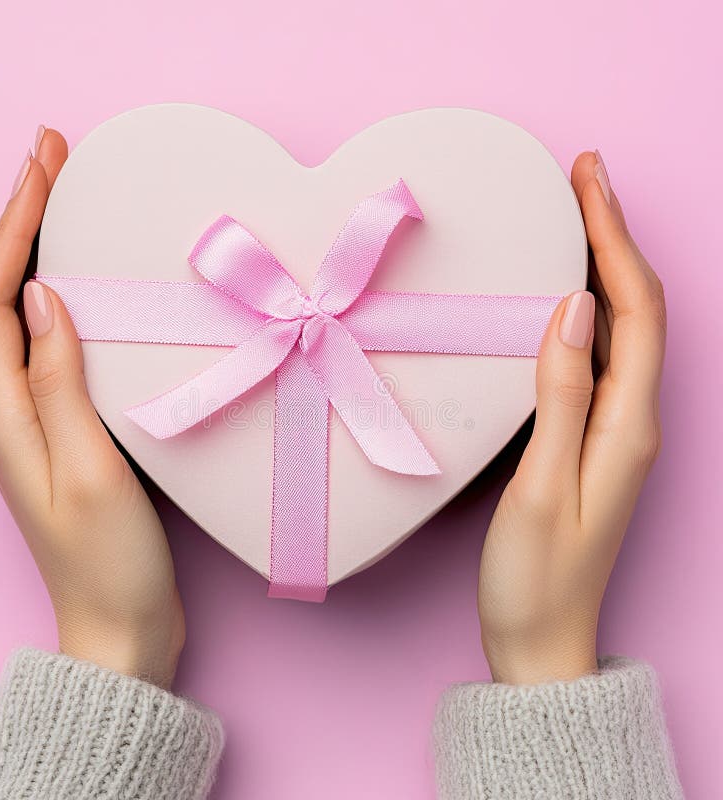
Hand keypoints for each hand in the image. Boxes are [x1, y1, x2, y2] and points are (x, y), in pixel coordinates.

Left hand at [0, 127, 184, 689]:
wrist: (120, 631)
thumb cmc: (108, 563)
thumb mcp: (87, 470)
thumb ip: (60, 383)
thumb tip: (42, 296)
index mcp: (6, 418)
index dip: (14, 226)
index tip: (43, 164)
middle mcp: (10, 414)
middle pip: (2, 300)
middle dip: (23, 223)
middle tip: (56, 160)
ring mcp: (38, 424)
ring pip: (29, 321)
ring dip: (42, 256)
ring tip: (71, 205)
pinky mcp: (67, 435)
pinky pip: (58, 352)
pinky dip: (71, 305)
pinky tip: (94, 290)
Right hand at [478, 151, 665, 684]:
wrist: (541, 641)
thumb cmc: (535, 577)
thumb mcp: (540, 487)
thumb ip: (562, 396)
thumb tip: (573, 308)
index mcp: (629, 426)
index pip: (635, 310)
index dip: (614, 238)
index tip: (588, 180)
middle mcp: (634, 420)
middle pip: (636, 309)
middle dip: (612, 236)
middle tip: (580, 179)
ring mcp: (615, 430)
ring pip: (619, 330)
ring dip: (600, 268)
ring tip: (572, 219)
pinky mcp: (591, 440)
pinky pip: (596, 359)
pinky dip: (583, 312)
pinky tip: (560, 298)